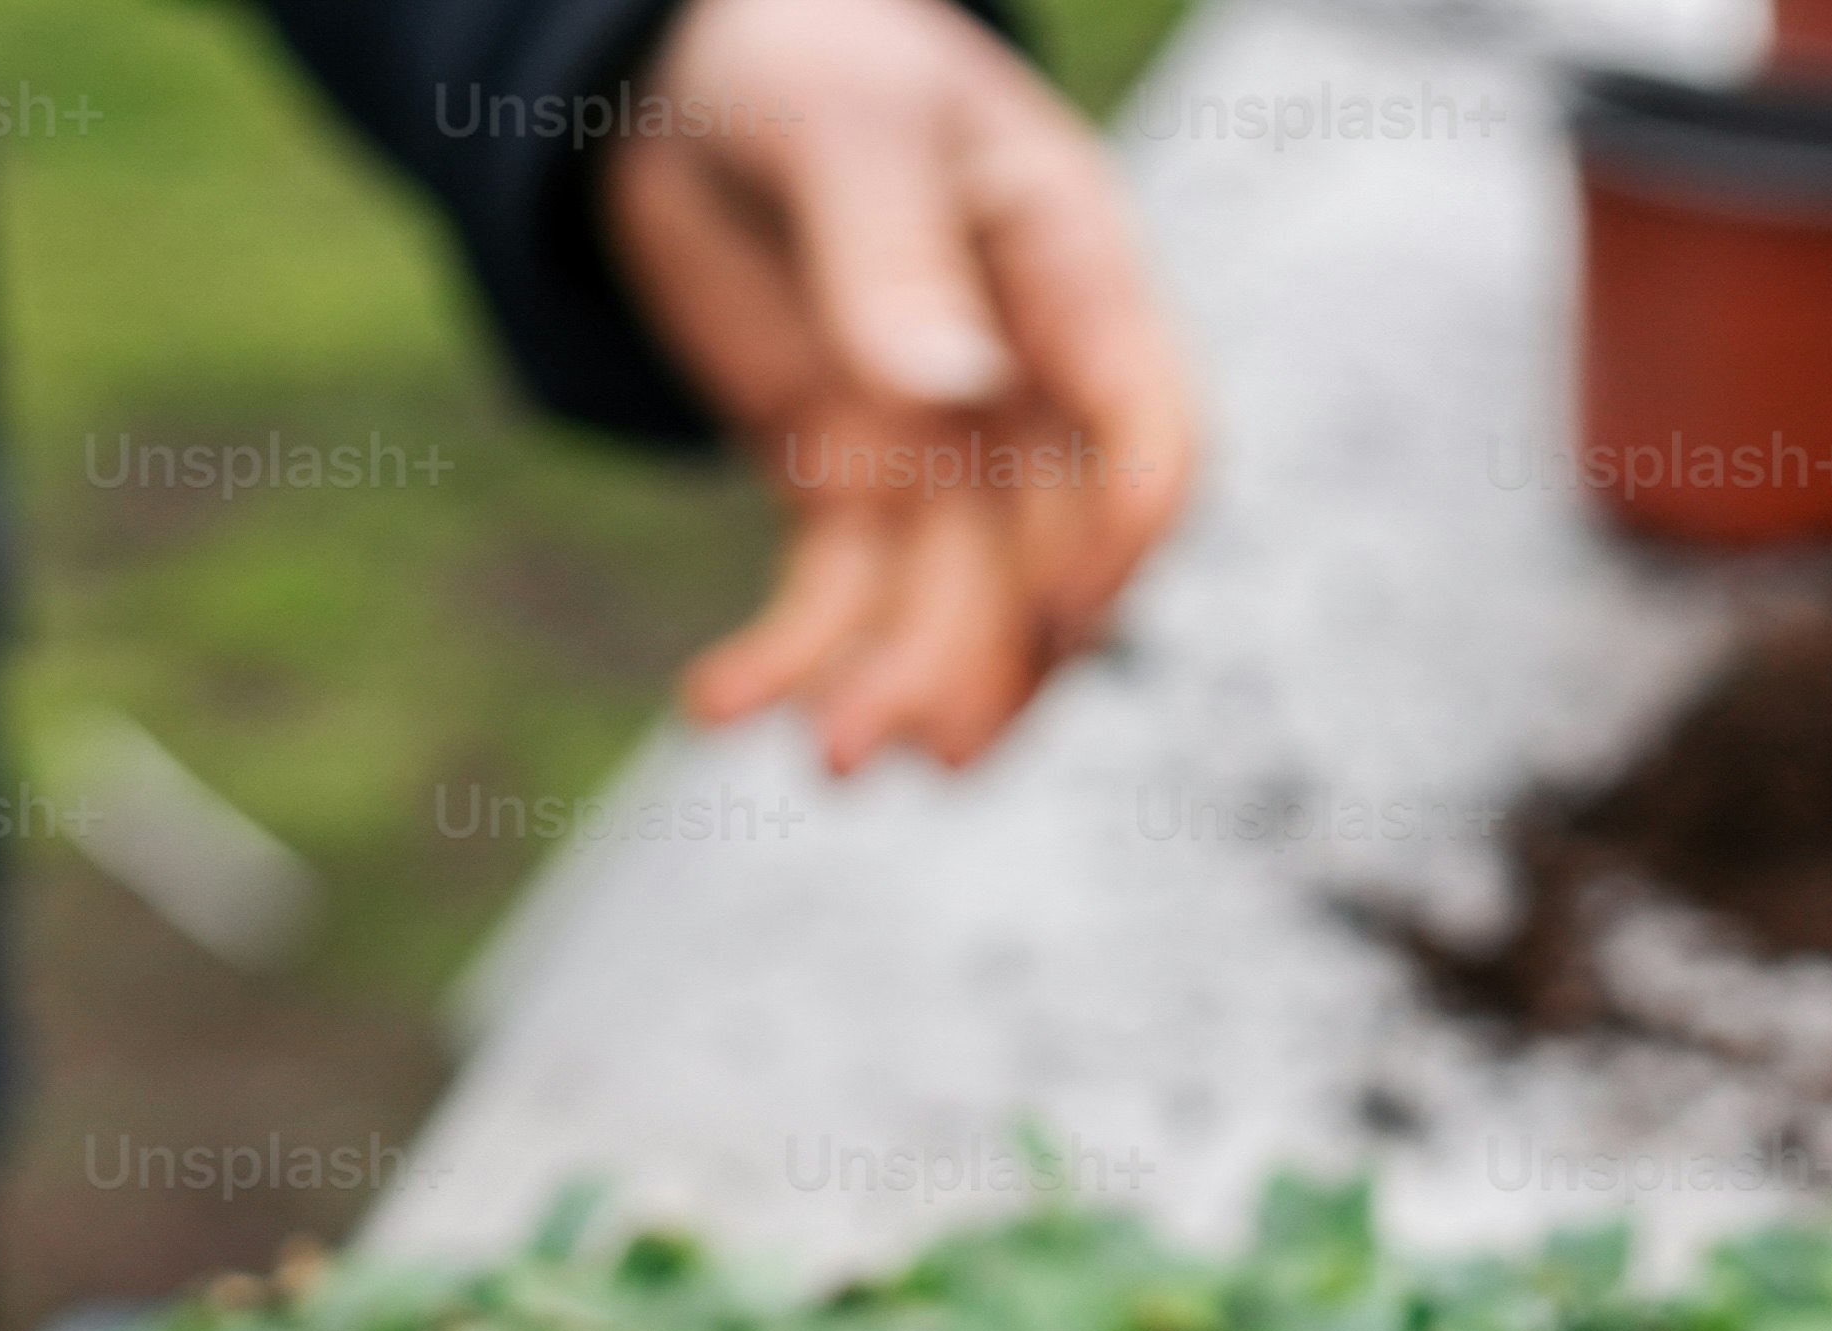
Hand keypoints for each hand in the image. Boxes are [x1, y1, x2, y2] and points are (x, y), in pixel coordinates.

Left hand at [605, 0, 1204, 772]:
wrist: (680, 65)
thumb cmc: (802, 48)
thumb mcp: (848, 122)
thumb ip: (895, 253)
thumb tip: (952, 390)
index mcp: (1075, 281)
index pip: (1151, 437)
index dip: (1124, 535)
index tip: (1065, 617)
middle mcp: (1024, 384)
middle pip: (1047, 557)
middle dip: (990, 655)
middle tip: (915, 738)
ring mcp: (937, 444)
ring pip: (949, 602)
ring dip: (902, 686)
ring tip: (837, 758)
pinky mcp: (840, 479)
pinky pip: (832, 594)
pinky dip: (786, 659)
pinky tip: (721, 707)